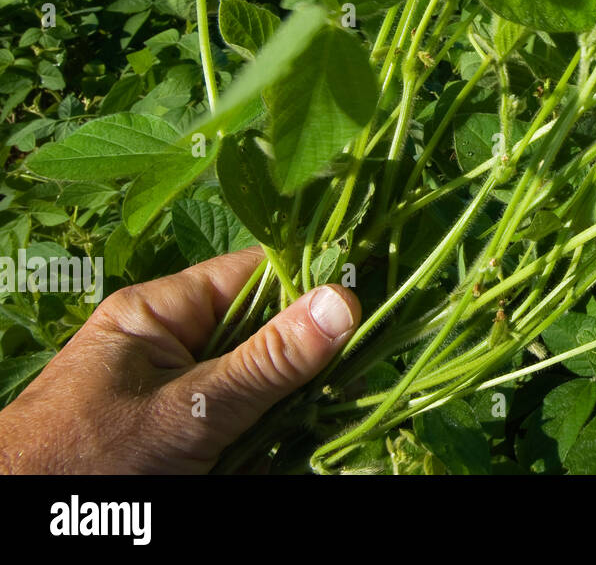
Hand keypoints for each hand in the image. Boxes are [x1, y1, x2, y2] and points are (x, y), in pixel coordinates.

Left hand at [0, 247, 359, 473]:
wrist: (18, 516)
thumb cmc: (87, 460)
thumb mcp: (188, 410)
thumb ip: (268, 361)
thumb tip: (345, 300)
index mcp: (161, 310)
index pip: (254, 272)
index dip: (311, 281)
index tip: (367, 299)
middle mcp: (171, 341)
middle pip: (264, 328)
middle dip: (308, 354)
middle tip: (358, 372)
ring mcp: (178, 390)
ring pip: (261, 379)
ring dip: (294, 400)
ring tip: (331, 408)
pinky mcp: (183, 432)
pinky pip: (245, 418)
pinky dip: (271, 433)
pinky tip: (292, 441)